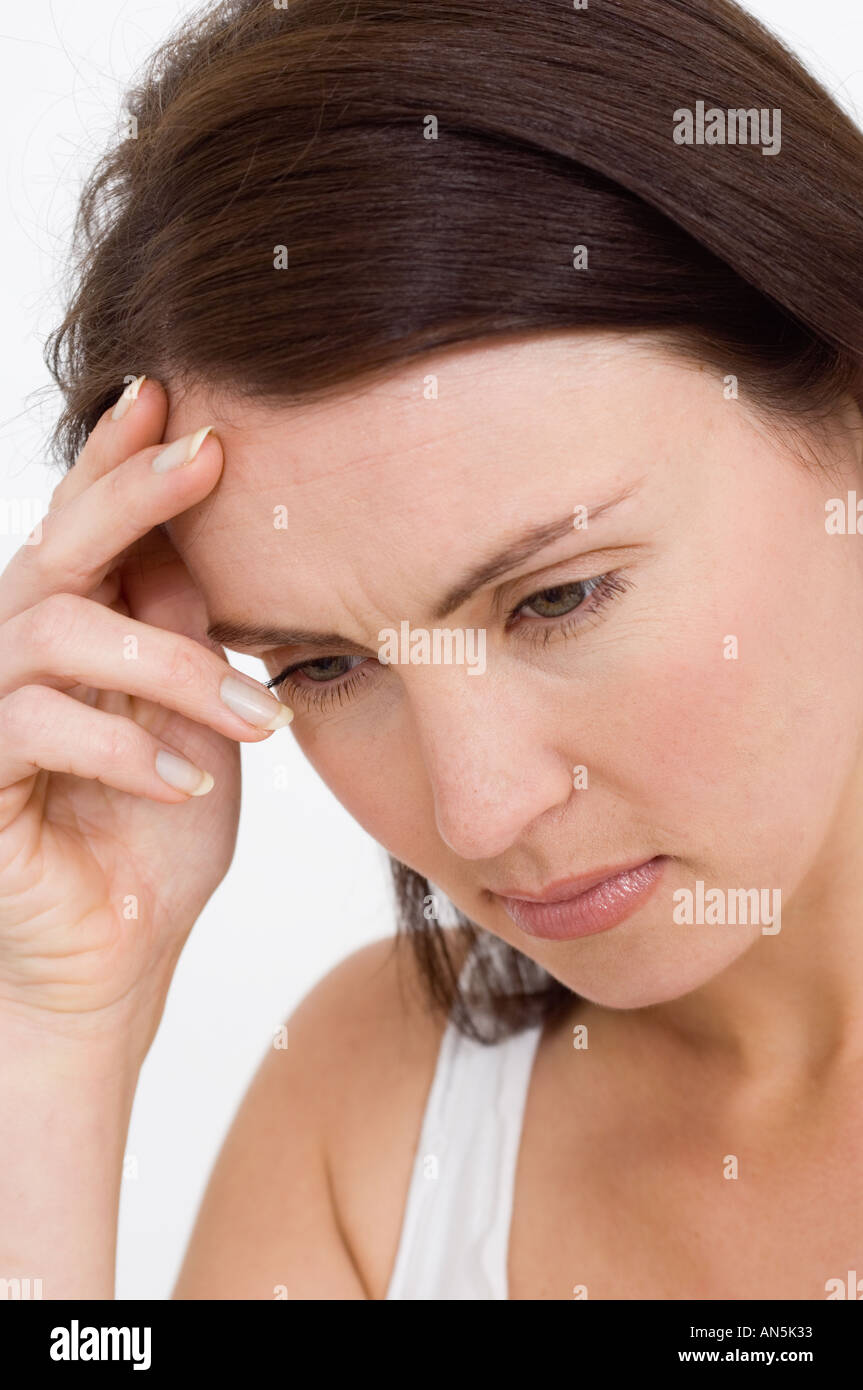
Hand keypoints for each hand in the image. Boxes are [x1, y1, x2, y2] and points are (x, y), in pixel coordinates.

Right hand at [0, 377, 291, 1050]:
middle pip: (58, 545)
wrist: (116, 959)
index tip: (174, 396)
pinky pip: (34, 724)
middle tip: (209, 453)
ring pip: (58, 629)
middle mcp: (19, 654)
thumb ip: (190, 639)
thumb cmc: (158, 838)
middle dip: (133, 491)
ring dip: (172, 668)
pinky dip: (124, 747)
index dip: (121, 459)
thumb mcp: (199, 724)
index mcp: (77, 631)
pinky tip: (187, 783)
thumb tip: (205, 541)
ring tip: (256, 722)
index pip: (90, 528)